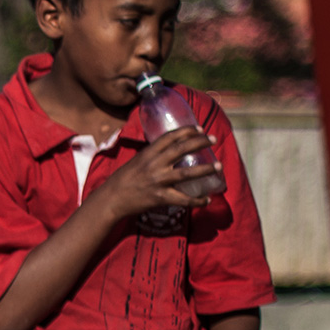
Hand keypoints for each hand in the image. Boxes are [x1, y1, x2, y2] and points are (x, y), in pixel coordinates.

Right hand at [88, 127, 220, 222]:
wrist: (111, 200)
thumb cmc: (121, 181)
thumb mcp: (135, 162)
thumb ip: (151, 157)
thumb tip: (168, 152)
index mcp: (147, 154)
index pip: (170, 137)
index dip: (186, 131)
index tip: (199, 129)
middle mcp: (154, 165)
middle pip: (181, 149)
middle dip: (200, 143)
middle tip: (214, 139)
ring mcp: (158, 181)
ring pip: (187, 173)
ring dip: (206, 169)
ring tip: (219, 166)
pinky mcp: (160, 198)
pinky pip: (183, 199)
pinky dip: (197, 200)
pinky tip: (207, 199)